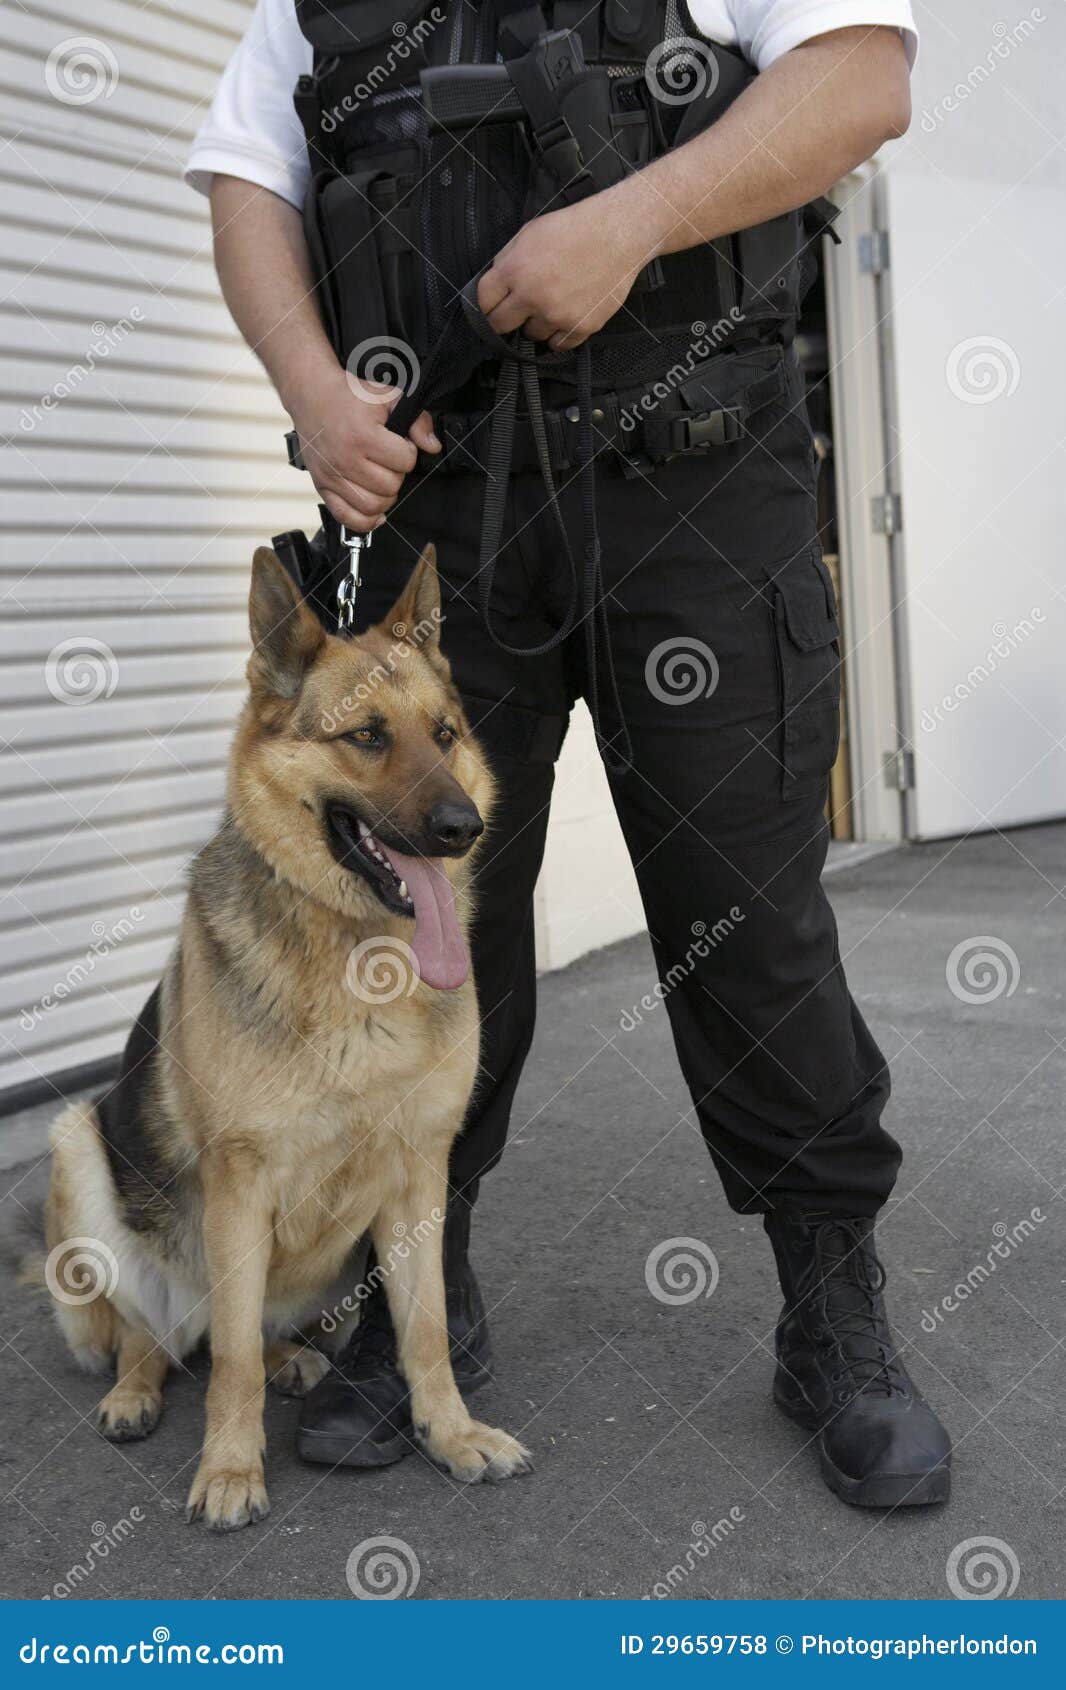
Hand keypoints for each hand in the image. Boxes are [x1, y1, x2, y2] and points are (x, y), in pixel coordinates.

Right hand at [287, 363, 439, 533]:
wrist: (312, 395)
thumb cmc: (349, 396)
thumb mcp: (388, 396)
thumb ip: (417, 420)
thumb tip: (433, 446)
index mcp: (363, 435)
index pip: (405, 461)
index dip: (408, 452)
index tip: (399, 444)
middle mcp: (345, 459)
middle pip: (390, 487)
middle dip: (396, 474)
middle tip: (388, 460)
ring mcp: (332, 476)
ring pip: (373, 506)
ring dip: (384, 496)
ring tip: (381, 478)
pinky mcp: (322, 486)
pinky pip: (348, 518)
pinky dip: (365, 520)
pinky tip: (374, 509)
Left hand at [477, 192, 654, 349]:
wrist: (618, 234)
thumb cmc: (575, 228)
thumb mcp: (530, 232)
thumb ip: (508, 259)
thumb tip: (496, 283)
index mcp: (515, 270)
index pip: (483, 302)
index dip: (486, 304)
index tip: (492, 307)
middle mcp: (533, 297)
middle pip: (500, 326)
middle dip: (505, 320)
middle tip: (516, 312)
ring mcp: (557, 315)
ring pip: (532, 335)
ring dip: (537, 323)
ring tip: (553, 302)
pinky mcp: (580, 327)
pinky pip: (559, 344)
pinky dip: (560, 334)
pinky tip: (566, 315)